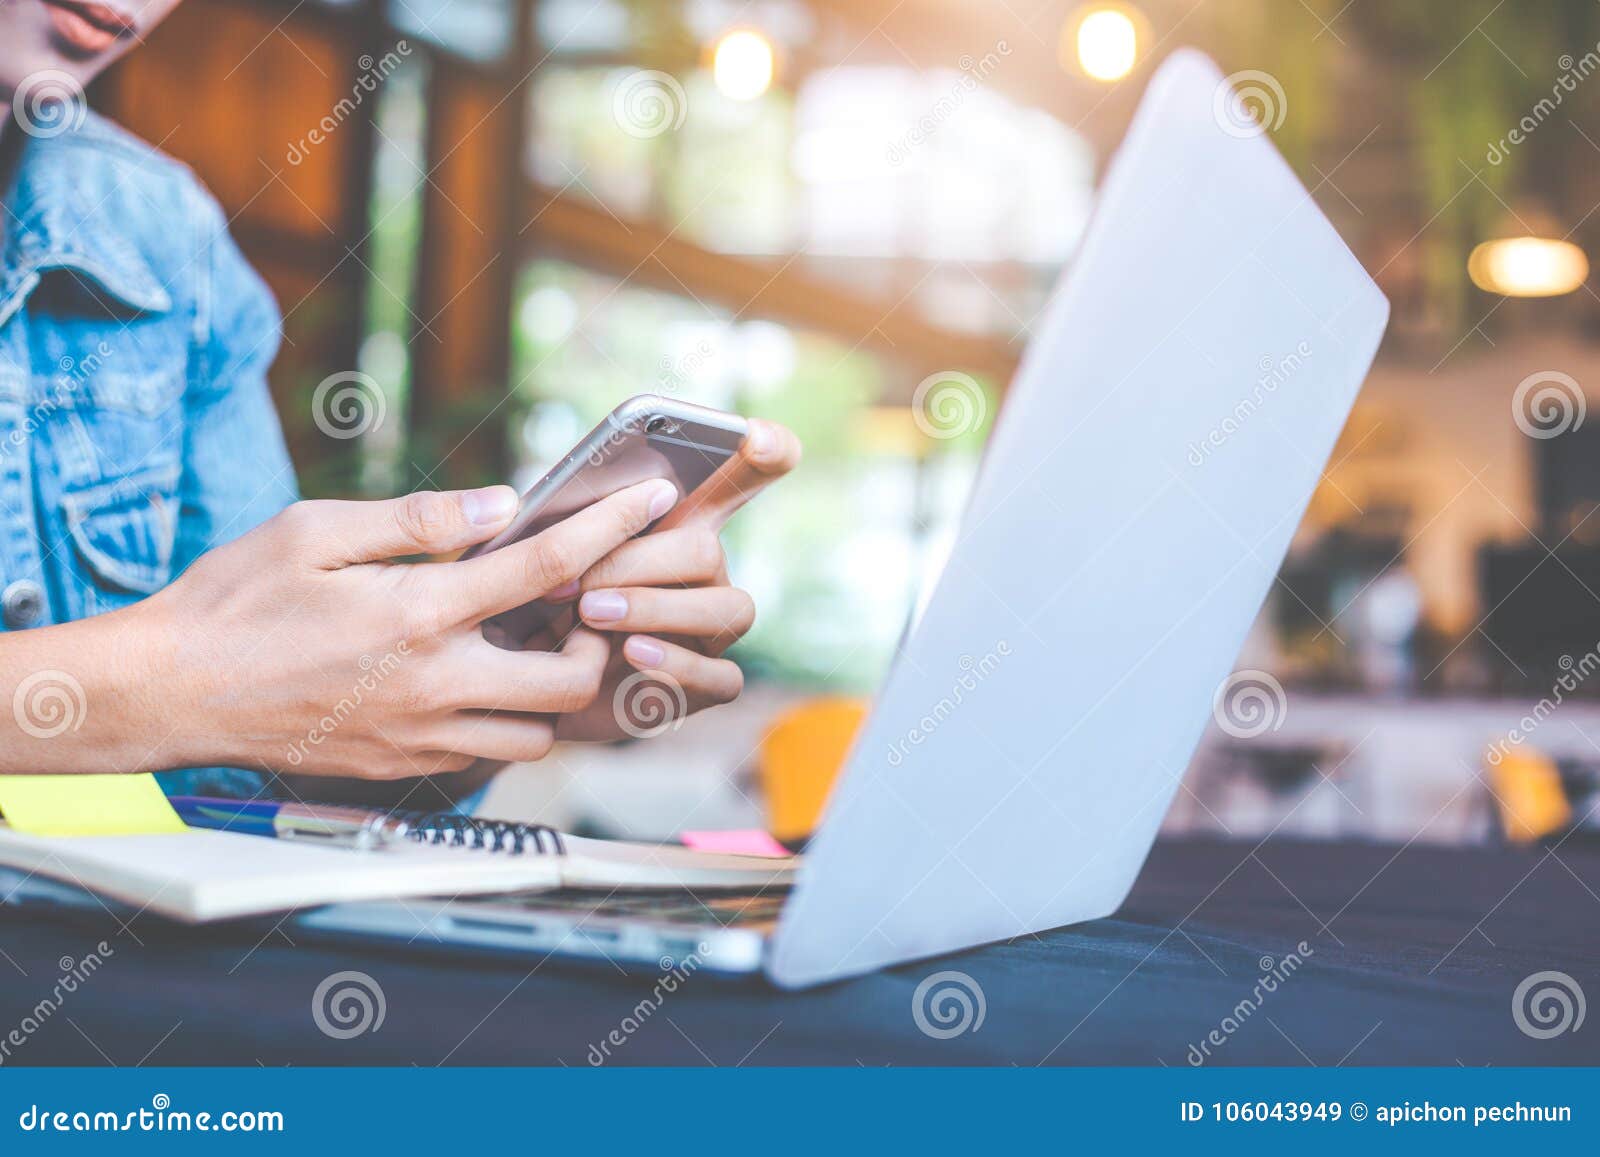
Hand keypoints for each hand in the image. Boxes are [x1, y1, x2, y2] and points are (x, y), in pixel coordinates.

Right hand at [115, 478, 679, 779]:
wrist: (169, 692)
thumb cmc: (233, 602)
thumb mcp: (316, 531)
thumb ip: (419, 519)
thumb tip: (503, 505)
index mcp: (419, 614)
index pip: (546, 570)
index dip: (609, 530)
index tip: (651, 503)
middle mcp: (433, 685)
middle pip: (571, 681)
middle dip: (598, 642)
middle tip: (581, 608)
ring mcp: (420, 735)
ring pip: (537, 737)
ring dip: (554, 694)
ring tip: (531, 648)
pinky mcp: (400, 767)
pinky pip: (485, 756)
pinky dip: (505, 723)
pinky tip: (481, 680)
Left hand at [552, 418, 801, 740]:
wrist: (530, 690)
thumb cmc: (536, 607)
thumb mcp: (539, 556)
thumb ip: (561, 526)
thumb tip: (566, 509)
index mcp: (680, 524)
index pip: (743, 476)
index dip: (766, 451)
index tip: (754, 435)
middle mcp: (708, 574)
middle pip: (706, 549)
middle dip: (639, 561)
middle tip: (574, 582)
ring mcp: (714, 630)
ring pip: (726, 609)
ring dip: (655, 607)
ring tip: (594, 614)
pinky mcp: (708, 686)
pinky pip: (721, 676)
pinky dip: (678, 663)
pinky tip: (632, 653)